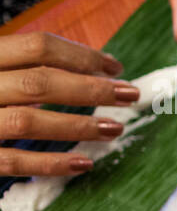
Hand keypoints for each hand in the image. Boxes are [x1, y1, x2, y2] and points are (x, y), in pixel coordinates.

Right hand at [0, 32, 138, 177]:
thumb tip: (89, 67)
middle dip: (91, 88)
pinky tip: (82, 164)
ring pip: (28, 121)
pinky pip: (11, 162)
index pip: (36, 46)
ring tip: (115, 129)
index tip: (115, 66)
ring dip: (78, 126)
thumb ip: (21, 66)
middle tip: (131, 95)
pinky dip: (49, 163)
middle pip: (40, 82)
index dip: (81, 55)